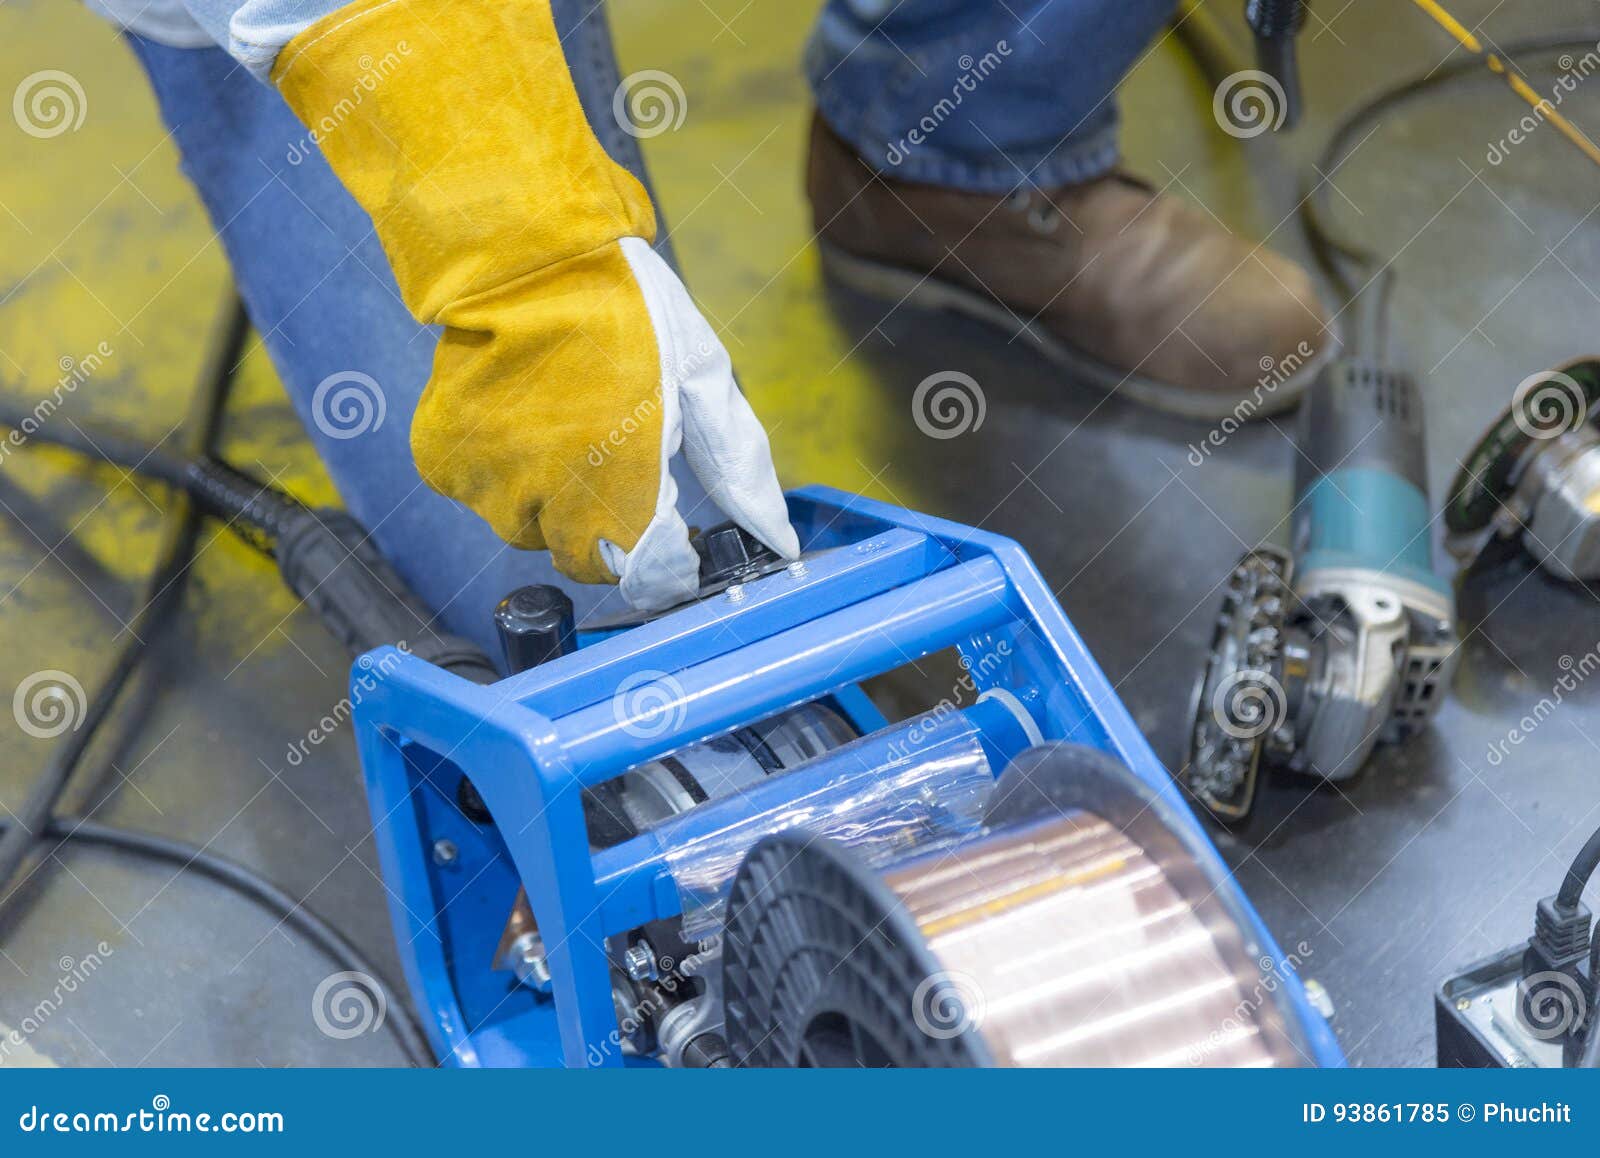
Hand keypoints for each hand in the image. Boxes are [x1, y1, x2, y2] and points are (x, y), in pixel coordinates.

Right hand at [411, 237, 796, 610]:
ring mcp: (491, 485)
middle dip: (614, 535)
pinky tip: (521, 421)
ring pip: (529, 532)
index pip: (651, 576)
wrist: (525, 253)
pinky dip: (500, 474)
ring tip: (567, 431)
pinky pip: (479, 495)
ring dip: (552, 503)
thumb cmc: (625, 309)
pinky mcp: (444, 462)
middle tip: (622, 474)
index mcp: (626, 487)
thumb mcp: (702, 378)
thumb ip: (738, 466)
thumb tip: (775, 537)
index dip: (671, 566)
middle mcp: (553, 500)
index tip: (679, 544)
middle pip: (588, 563)